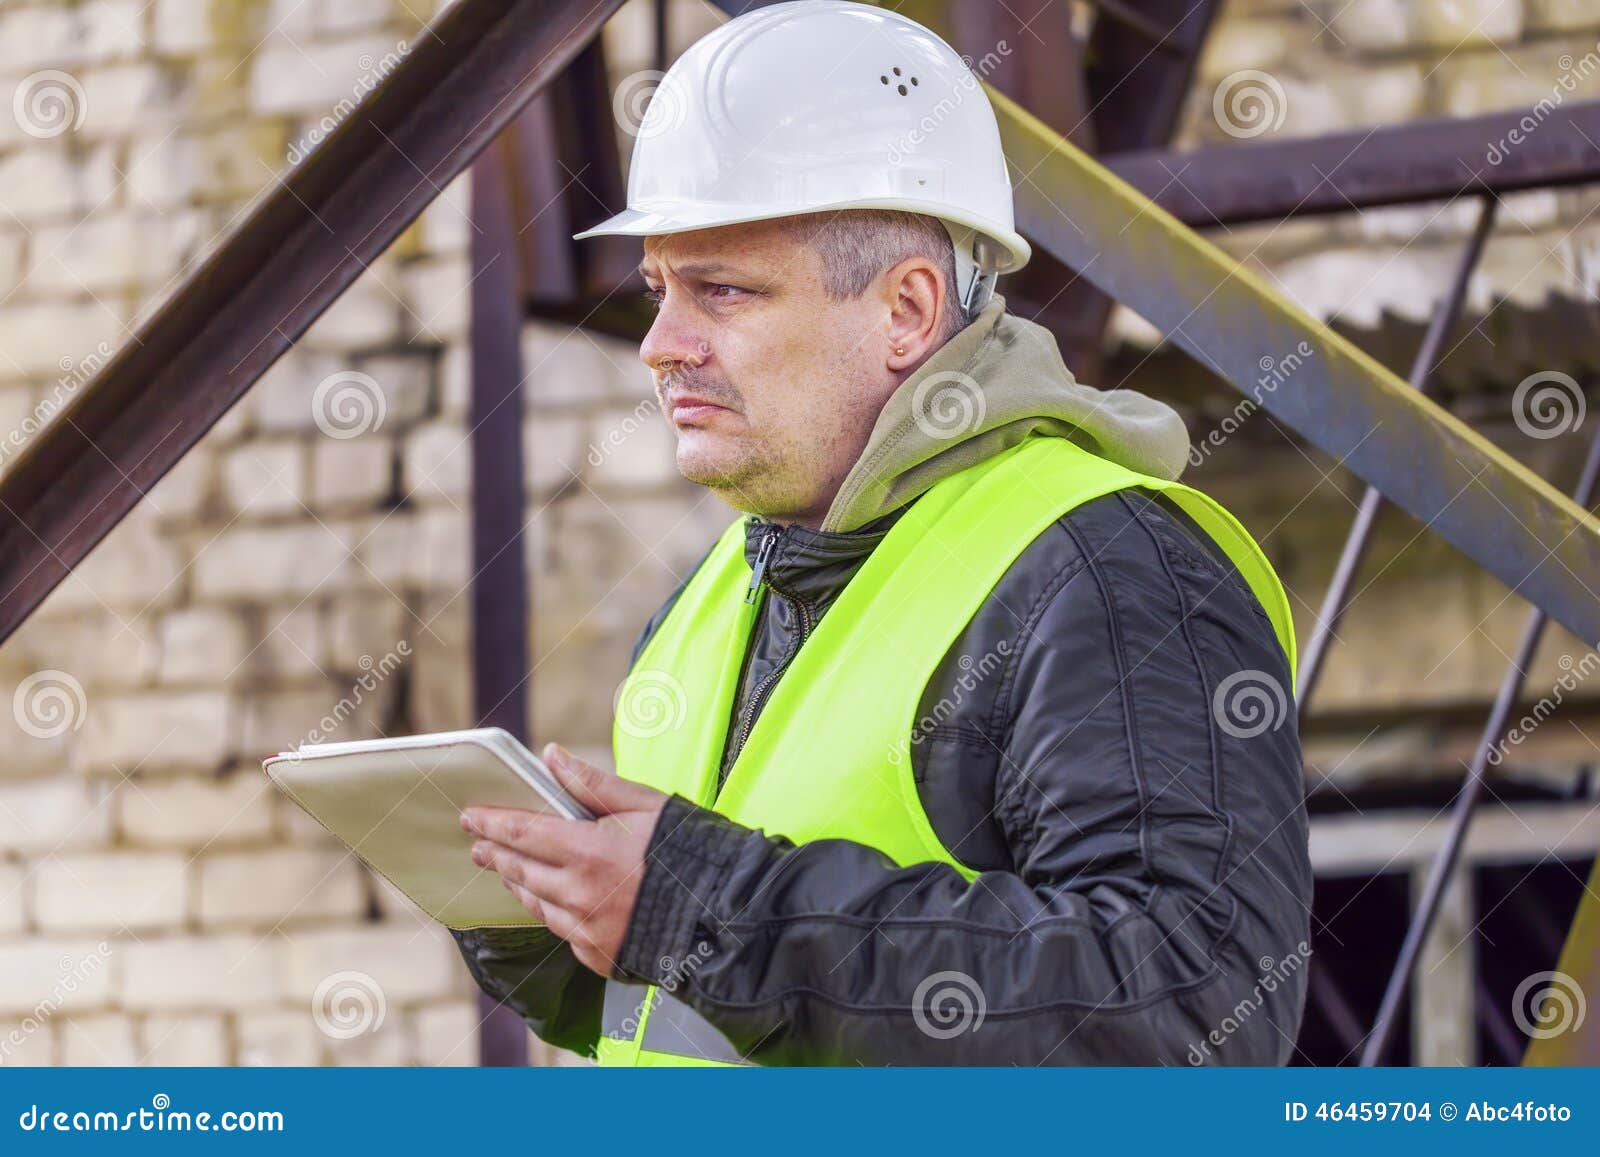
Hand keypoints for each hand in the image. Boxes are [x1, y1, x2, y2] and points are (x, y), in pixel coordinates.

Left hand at [460, 743, 668, 976]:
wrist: (727, 914)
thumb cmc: (691, 851)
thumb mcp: (646, 804)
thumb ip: (592, 782)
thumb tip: (552, 756)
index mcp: (589, 852)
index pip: (522, 833)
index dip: (492, 823)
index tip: (470, 817)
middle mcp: (580, 895)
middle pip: (521, 871)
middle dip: (495, 855)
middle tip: (478, 845)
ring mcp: (587, 931)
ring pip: (536, 904)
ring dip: (518, 884)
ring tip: (507, 871)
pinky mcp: (598, 956)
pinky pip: (562, 930)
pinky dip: (551, 912)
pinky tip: (547, 901)